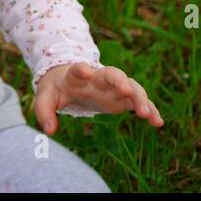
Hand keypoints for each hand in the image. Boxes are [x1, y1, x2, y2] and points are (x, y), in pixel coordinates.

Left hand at [34, 62, 163, 133]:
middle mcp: (98, 78)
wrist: (71, 82)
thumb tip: (49, 131)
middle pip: (112, 74)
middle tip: (127, 90)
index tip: (84, 71)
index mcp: (76, 76)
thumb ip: (43, 111)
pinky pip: (140, 102)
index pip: (77, 69)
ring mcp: (114, 87)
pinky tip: (157, 122)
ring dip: (140, 99)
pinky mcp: (124, 98)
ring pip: (131, 87)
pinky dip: (150, 109)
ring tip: (146, 115)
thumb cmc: (58, 89)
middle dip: (120, 81)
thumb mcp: (45, 97)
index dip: (80, 69)